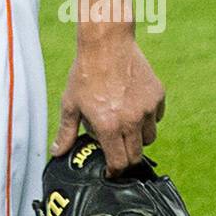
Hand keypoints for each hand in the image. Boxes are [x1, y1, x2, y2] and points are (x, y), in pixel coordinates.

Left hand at [52, 37, 165, 176]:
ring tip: (124, 125)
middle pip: (136, 155)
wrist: (106, 43)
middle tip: (116, 150)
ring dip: (138, 138)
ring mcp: (147, 108)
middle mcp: (131, 121)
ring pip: (149, 137)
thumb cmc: (86, 73)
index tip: (111, 171)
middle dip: (126, 157)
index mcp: (109, 126)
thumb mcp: (70, 103)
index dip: (115, 171)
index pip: (119, 163)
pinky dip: (148, 118)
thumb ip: (66, 131)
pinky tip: (133, 107)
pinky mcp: (158, 95)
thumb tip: (57, 152)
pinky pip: (157, 117)